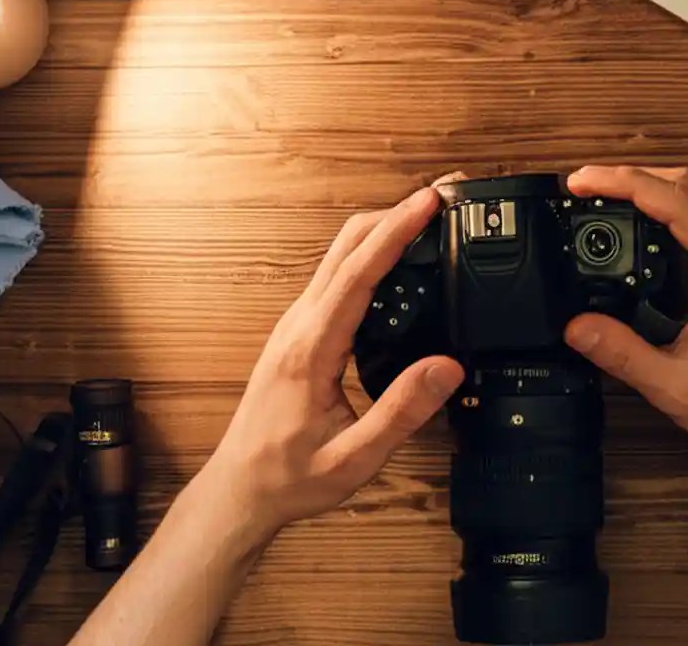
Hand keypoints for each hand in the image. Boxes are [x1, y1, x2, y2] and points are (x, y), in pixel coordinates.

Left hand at [200, 187, 464, 536]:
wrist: (241, 488)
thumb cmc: (290, 476)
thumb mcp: (354, 457)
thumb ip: (403, 410)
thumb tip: (446, 366)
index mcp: (312, 347)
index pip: (358, 272)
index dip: (396, 231)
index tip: (428, 202)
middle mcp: (299, 324)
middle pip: (346, 245)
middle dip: (394, 213)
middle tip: (441, 199)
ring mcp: (296, 324)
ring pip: (340, 256)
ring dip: (383, 231)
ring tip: (430, 222)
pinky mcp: (301, 331)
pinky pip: (338, 278)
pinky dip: (372, 256)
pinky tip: (400, 264)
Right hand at [563, 166, 687, 458]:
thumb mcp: (670, 384)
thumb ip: (621, 353)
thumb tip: (575, 325)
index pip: (681, 206)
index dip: (629, 184)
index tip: (586, 182)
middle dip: (633, 176)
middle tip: (584, 182)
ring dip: (650, 183)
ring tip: (603, 189)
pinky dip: (668, 200)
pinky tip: (638, 208)